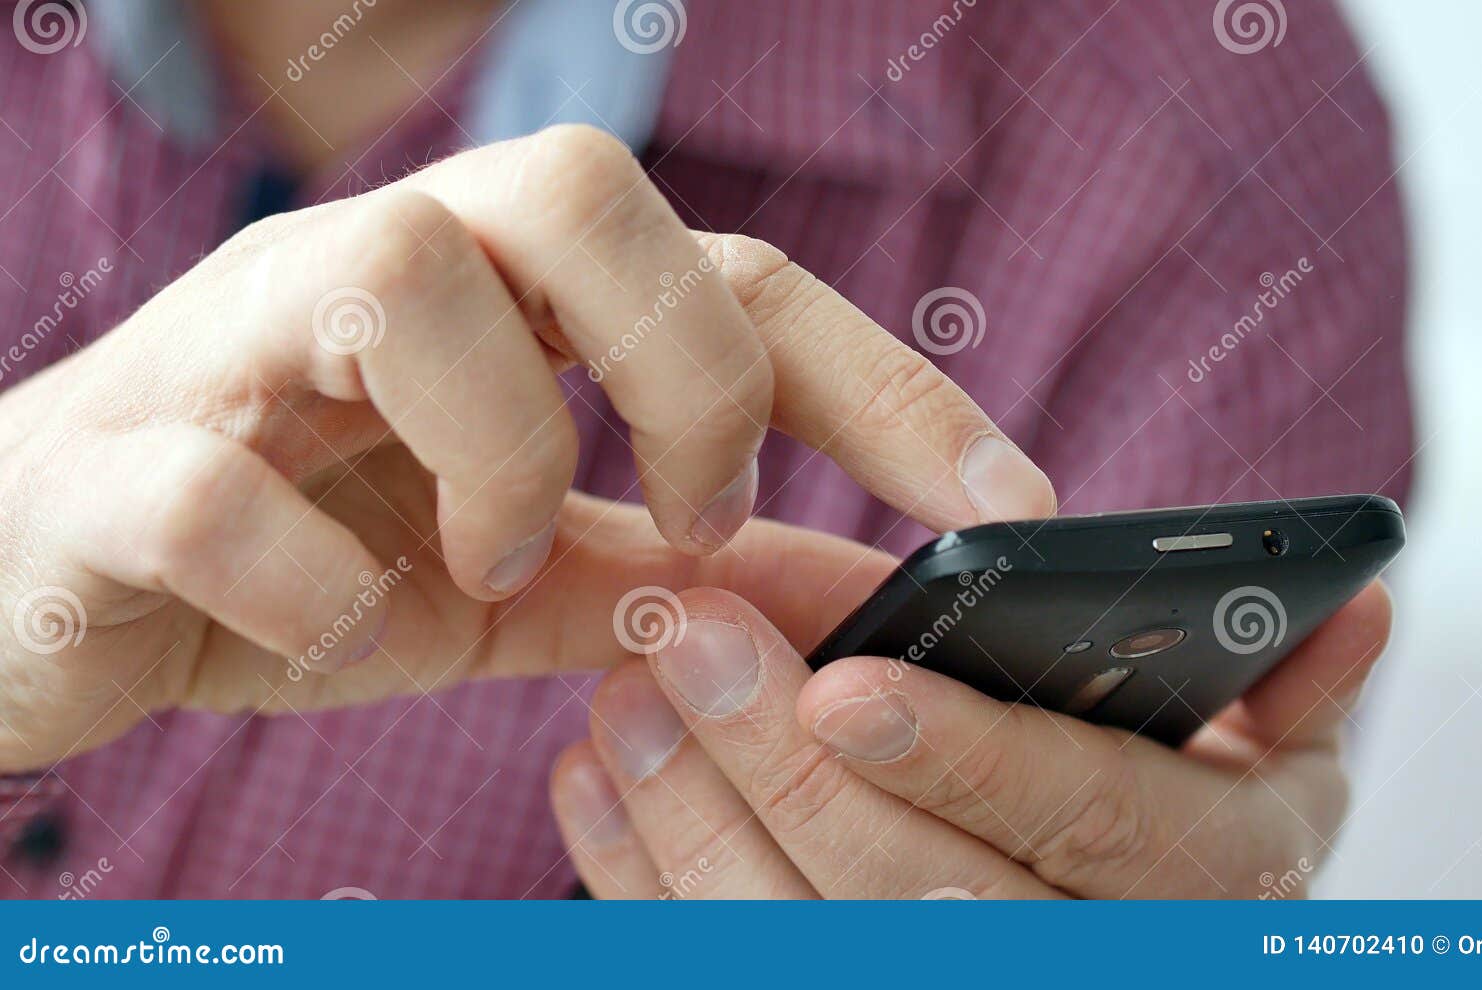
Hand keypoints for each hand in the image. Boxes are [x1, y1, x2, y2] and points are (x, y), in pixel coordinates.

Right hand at [0, 124, 1053, 771]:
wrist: (45, 594)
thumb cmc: (299, 563)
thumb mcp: (525, 581)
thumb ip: (680, 577)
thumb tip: (866, 598)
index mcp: (496, 301)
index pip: (732, 277)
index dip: (884, 382)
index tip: (1004, 500)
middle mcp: (375, 276)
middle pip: (582, 191)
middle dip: (685, 364)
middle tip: (686, 513)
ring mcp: (232, 352)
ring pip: (400, 272)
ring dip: (499, 447)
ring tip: (495, 560)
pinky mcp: (110, 466)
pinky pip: (212, 481)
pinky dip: (310, 580)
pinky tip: (334, 630)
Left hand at [551, 581, 1392, 897]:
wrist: (1120, 926)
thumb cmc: (1183, 806)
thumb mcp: (1260, 751)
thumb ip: (1287, 679)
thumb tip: (1352, 602)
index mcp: (1211, 881)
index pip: (1087, 822)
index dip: (968, 757)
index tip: (847, 679)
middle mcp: (1093, 961)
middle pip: (915, 897)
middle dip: (783, 768)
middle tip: (683, 636)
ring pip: (801, 948)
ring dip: (691, 821)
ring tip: (619, 693)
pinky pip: (733, 971)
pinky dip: (644, 883)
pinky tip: (593, 776)